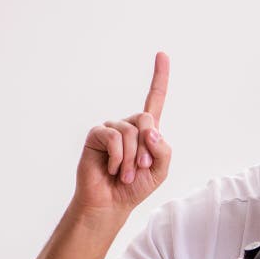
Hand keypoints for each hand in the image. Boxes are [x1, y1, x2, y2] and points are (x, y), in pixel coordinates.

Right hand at [74, 52, 171, 216]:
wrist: (111, 203)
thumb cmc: (134, 187)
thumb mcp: (160, 170)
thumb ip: (163, 149)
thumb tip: (150, 129)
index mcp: (146, 131)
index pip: (155, 100)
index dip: (159, 78)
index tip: (162, 54)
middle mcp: (128, 125)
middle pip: (146, 119)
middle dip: (147, 148)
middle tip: (140, 169)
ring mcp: (111, 129)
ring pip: (130, 132)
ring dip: (131, 159)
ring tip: (124, 174)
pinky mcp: (96, 135)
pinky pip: (113, 137)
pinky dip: (117, 157)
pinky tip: (111, 168)